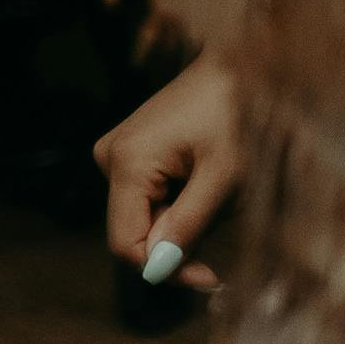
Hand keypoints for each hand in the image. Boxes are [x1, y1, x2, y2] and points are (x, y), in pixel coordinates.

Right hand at [97, 55, 239, 294]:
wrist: (233, 65)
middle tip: (226, 224)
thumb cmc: (235, 113)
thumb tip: (160, 268)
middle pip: (135, 229)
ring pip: (145, 214)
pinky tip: (205, 175)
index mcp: (126, 163)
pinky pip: (148, 194)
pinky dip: (180, 199)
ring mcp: (116, 153)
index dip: (165, 269)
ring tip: (220, 187)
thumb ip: (190, 222)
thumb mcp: (225, 175)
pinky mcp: (129, 150)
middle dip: (180, 239)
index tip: (212, 277)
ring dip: (184, 218)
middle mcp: (109, 158)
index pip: (126, 243)